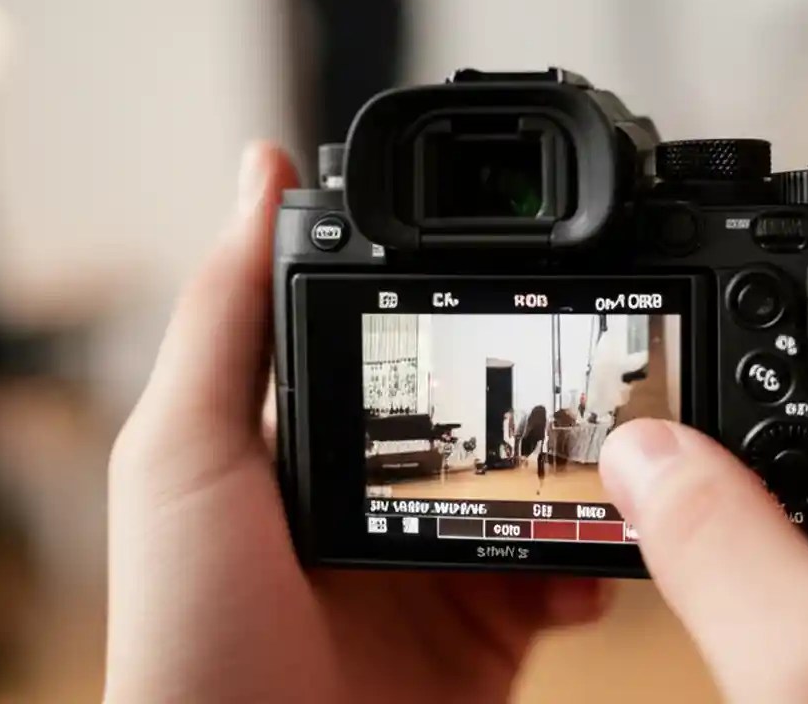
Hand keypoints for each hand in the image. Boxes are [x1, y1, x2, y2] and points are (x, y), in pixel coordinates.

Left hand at [104, 144, 606, 702]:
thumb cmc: (188, 627)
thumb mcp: (187, 450)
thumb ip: (227, 315)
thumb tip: (260, 176)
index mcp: (321, 443)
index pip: (407, 348)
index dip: (461, 307)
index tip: (519, 270)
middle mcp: (389, 496)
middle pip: (492, 420)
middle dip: (548, 398)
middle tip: (600, 373)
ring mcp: (446, 564)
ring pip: (547, 495)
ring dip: (592, 479)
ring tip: (620, 463)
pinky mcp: (492, 631)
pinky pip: (570, 582)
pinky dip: (596, 569)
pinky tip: (590, 565)